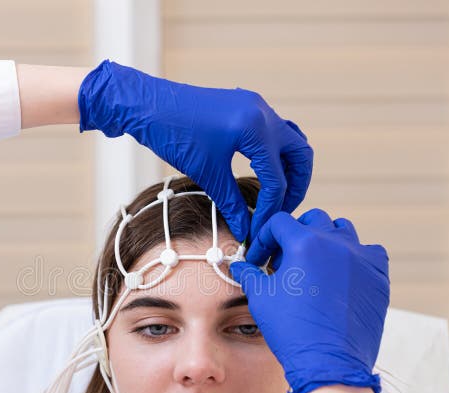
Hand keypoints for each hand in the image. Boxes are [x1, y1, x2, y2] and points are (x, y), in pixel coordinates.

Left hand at [77, 60, 313, 241]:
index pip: (277, 178)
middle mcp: (263, 113)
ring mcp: (256, 106)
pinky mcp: (246, 107)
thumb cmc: (174, 134)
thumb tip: (246, 232)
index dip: (270, 210)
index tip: (259, 231)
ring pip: (290, 141)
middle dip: (296, 186)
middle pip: (300, 156)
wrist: (148, 104)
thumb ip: (232, 203)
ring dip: (288, 169)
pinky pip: (273, 132)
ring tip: (276, 196)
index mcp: (257, 129)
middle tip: (282, 211)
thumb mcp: (207, 173)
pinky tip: (262, 173)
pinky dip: (275, 155)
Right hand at [228, 209, 389, 392]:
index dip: (264, 239)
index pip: (280, 222)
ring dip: (325, 241)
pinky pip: (369, 252)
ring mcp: (361, 258)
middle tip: (286, 259)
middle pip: (313, 220)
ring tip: (315, 265)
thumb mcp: (261, 298)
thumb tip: (240, 266)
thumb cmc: (292, 331)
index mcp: (305, 243)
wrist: (329, 363)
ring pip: (343, 231)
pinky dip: (354, 258)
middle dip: (296, 234)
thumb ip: (249, 273)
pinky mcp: (378, 276)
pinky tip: (341, 277)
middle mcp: (336, 243)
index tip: (261, 258)